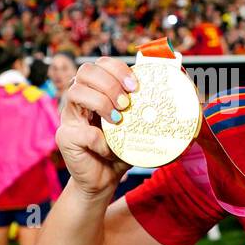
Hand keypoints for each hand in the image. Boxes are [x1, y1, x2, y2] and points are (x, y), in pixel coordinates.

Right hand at [56, 58, 134, 197]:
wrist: (103, 179)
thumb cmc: (121, 150)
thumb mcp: (137, 126)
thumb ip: (148, 109)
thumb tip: (179, 88)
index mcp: (96, 91)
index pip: (100, 64)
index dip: (117, 69)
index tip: (135, 86)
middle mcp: (80, 100)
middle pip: (85, 71)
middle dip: (109, 83)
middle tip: (126, 103)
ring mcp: (69, 117)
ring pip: (75, 92)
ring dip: (101, 103)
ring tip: (117, 120)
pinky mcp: (65, 137)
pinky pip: (80, 131)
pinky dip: (98, 140)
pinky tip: (108, 149)